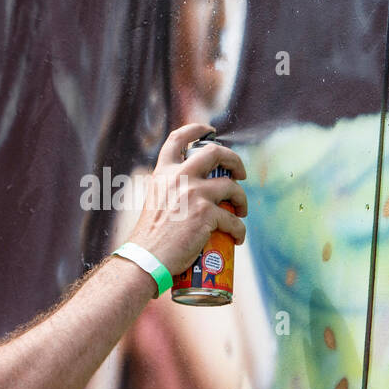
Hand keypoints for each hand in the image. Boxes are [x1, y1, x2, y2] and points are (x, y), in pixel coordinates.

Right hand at [124, 123, 247, 276]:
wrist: (146, 259)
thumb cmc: (150, 237)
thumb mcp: (155, 201)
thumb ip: (171, 190)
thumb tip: (194, 190)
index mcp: (163, 173)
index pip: (178, 139)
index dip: (196, 129)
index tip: (210, 131)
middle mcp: (179, 178)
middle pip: (216, 153)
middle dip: (235, 160)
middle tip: (240, 174)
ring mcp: (194, 194)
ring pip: (232, 187)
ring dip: (242, 199)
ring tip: (241, 211)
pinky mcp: (206, 215)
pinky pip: (234, 219)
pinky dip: (240, 230)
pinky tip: (237, 238)